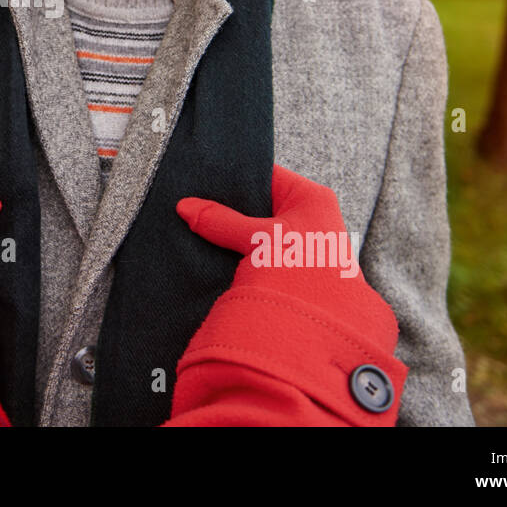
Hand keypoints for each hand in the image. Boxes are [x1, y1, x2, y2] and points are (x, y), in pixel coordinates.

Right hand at [168, 166, 405, 423]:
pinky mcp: (291, 270)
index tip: (201, 182)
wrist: (322, 330)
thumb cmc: (303, 273)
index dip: (234, 178)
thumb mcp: (258, 240)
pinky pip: (258, 252)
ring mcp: (301, 245)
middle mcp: (309, 217)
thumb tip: (185, 207)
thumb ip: (221, 222)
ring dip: (232, 233)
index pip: (265, 175)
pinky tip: (214, 252)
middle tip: (195, 205)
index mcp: (310, 198)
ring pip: (256, 230)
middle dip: (229, 208)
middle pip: (259, 204)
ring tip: (198, 225)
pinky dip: (240, 252)